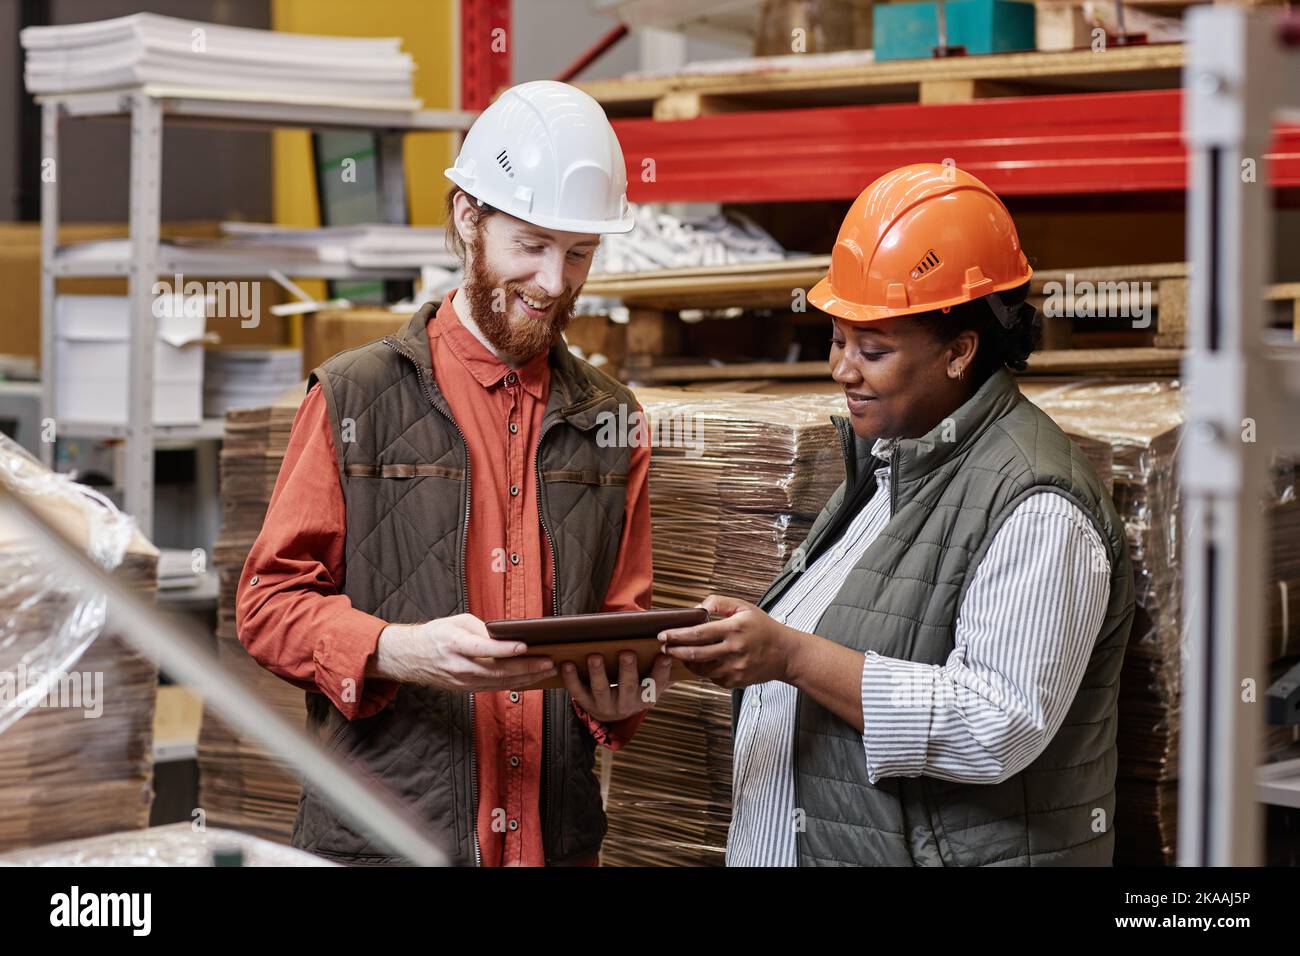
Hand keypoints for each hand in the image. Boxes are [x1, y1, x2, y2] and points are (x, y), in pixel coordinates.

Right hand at [372, 614, 555, 691]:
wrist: (410, 658)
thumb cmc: (436, 635)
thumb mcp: (456, 622)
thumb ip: (481, 628)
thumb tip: (506, 635)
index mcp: (454, 644)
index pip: (483, 649)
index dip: (504, 649)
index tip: (524, 646)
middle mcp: (459, 666)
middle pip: (497, 670)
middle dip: (527, 667)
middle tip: (549, 662)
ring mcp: (463, 681)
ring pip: (500, 682)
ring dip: (526, 678)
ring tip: (547, 671)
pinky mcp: (466, 689)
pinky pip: (495, 687)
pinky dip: (515, 683)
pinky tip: (531, 678)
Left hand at [560, 650, 673, 723]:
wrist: (613, 712)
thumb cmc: (635, 687)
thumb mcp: (650, 682)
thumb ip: (661, 667)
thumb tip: (674, 644)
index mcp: (646, 697)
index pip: (657, 685)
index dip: (661, 671)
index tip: (664, 655)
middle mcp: (627, 704)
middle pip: (628, 688)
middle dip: (627, 670)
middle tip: (627, 653)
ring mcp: (605, 705)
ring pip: (601, 690)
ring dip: (597, 673)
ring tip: (594, 656)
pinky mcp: (586, 704)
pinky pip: (577, 692)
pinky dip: (571, 678)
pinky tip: (567, 664)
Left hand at [657, 594, 801, 688]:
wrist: (785, 654)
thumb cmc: (763, 628)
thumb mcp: (744, 607)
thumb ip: (719, 603)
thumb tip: (696, 608)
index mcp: (734, 629)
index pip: (699, 633)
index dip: (677, 635)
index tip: (663, 634)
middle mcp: (734, 650)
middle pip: (695, 654)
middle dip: (675, 650)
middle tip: (663, 646)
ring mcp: (735, 668)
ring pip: (701, 669)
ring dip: (687, 662)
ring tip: (679, 654)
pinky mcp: (736, 682)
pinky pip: (712, 678)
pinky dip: (704, 670)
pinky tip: (702, 662)